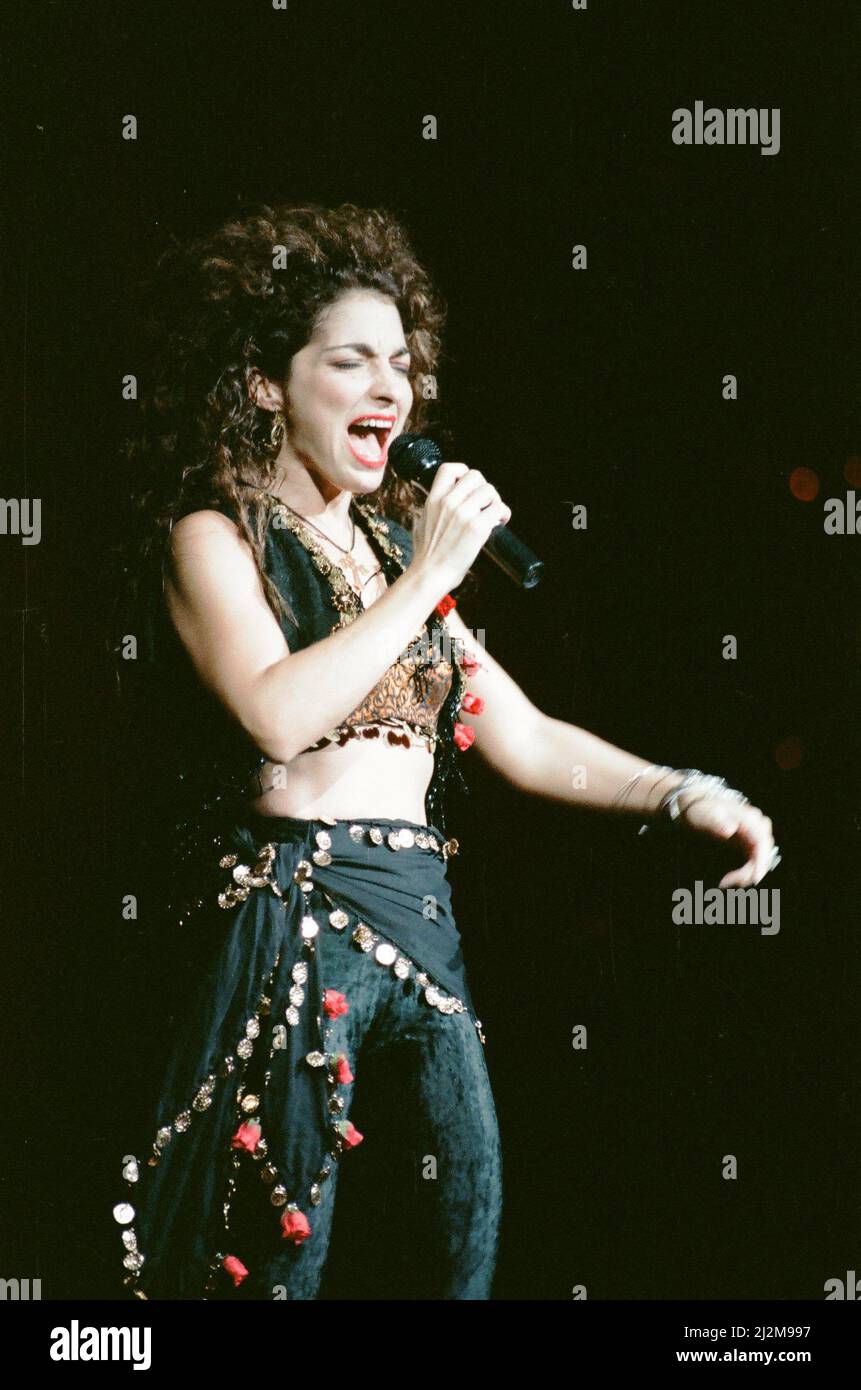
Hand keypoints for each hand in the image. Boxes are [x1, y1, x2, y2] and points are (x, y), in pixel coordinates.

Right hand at [409, 462, 511, 594]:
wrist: (429, 575)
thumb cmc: (425, 556)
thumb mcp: (421, 524)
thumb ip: (431, 511)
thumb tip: (438, 507)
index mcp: (433, 500)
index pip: (449, 469)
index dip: (464, 472)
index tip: (469, 486)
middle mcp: (448, 502)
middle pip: (475, 476)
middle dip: (484, 488)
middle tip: (485, 504)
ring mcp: (463, 514)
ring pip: (489, 490)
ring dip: (495, 501)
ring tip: (494, 515)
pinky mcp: (477, 528)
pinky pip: (499, 509)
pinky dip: (503, 514)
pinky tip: (500, 523)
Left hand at [677, 790, 777, 887]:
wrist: (700, 806)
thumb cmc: (703, 810)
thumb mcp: (706, 814)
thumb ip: (717, 821)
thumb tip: (730, 829)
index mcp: (749, 818)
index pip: (762, 841)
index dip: (761, 861)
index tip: (755, 877)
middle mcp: (757, 827)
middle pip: (764, 854)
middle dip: (749, 872)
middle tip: (726, 882)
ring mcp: (756, 836)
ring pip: (760, 861)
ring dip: (746, 875)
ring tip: (725, 882)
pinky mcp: (751, 844)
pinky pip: (754, 862)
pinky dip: (744, 872)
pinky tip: (730, 878)